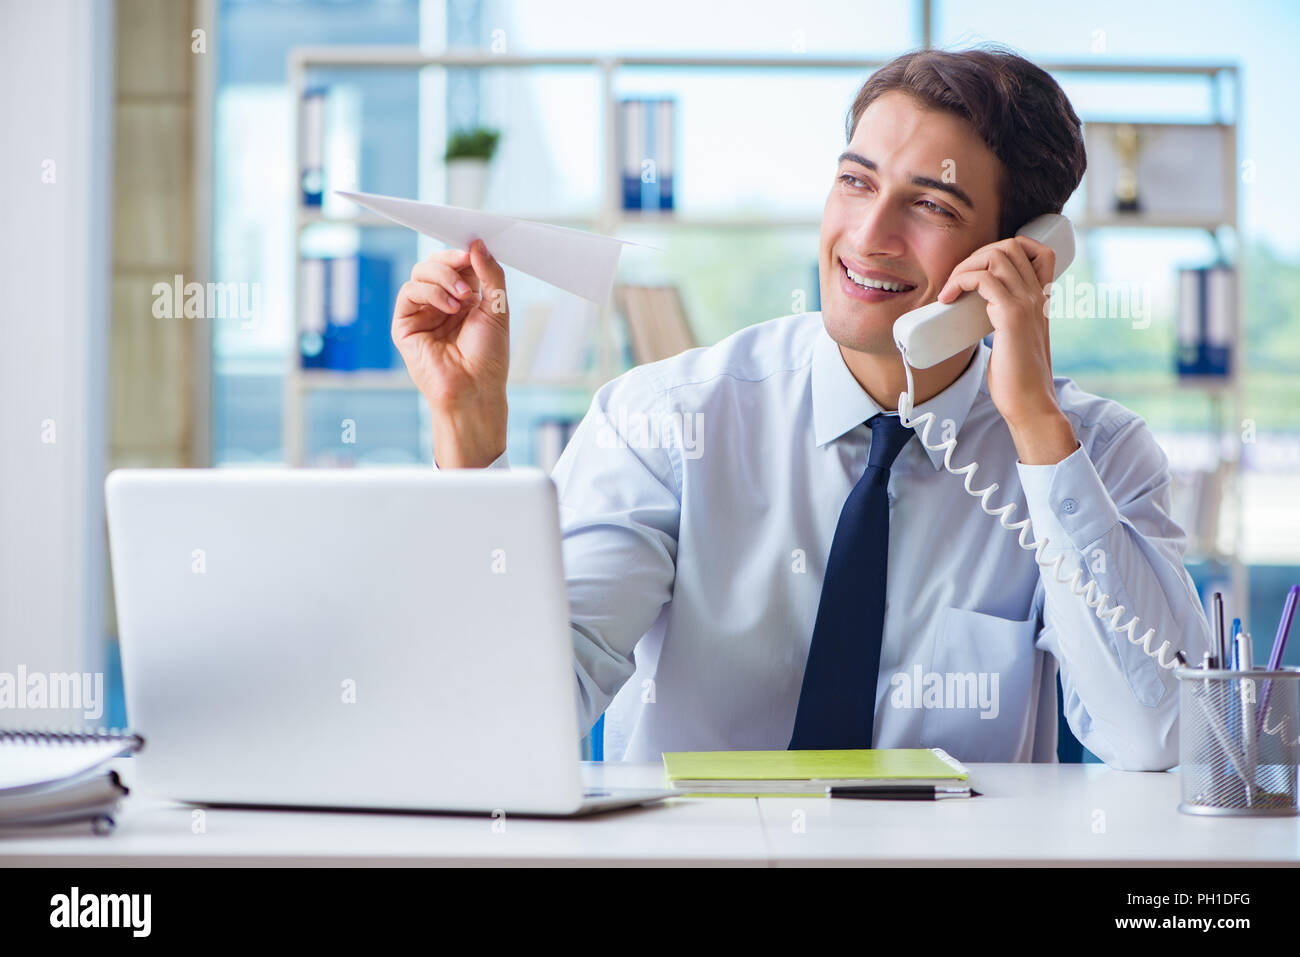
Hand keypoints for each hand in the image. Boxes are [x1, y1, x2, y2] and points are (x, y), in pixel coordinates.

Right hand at [392, 239, 510, 467]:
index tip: (474, 244)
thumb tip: (477, 244)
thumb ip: (489, 275)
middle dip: (451, 260)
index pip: (458, 263)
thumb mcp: (498, 308)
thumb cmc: (489, 357)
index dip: (463, 252)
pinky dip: (429, 292)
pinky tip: (448, 306)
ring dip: (442, 277)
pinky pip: (409, 292)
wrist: (476, 390)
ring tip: (462, 298)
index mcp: (465, 299)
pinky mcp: (405, 325)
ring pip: (420, 272)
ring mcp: (422, 314)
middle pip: (435, 263)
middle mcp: (441, 303)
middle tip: (467, 266)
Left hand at [935, 235, 1076, 463]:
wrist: (1030, 403)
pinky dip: (962, 280)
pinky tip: (949, 298)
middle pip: (1011, 245)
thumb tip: (972, 314)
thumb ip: (1002, 322)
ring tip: (951, 290)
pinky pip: (985, 279)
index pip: (1038, 251)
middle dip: (976, 255)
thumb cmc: (1017, 378)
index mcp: (1041, 300)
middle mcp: (1038, 296)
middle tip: (957, 282)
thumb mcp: (1013, 339)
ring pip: (996, 255)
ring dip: (965, 266)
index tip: (979, 271)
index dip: (1007, 248)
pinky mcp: (1012, 316)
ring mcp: (1027, 303)